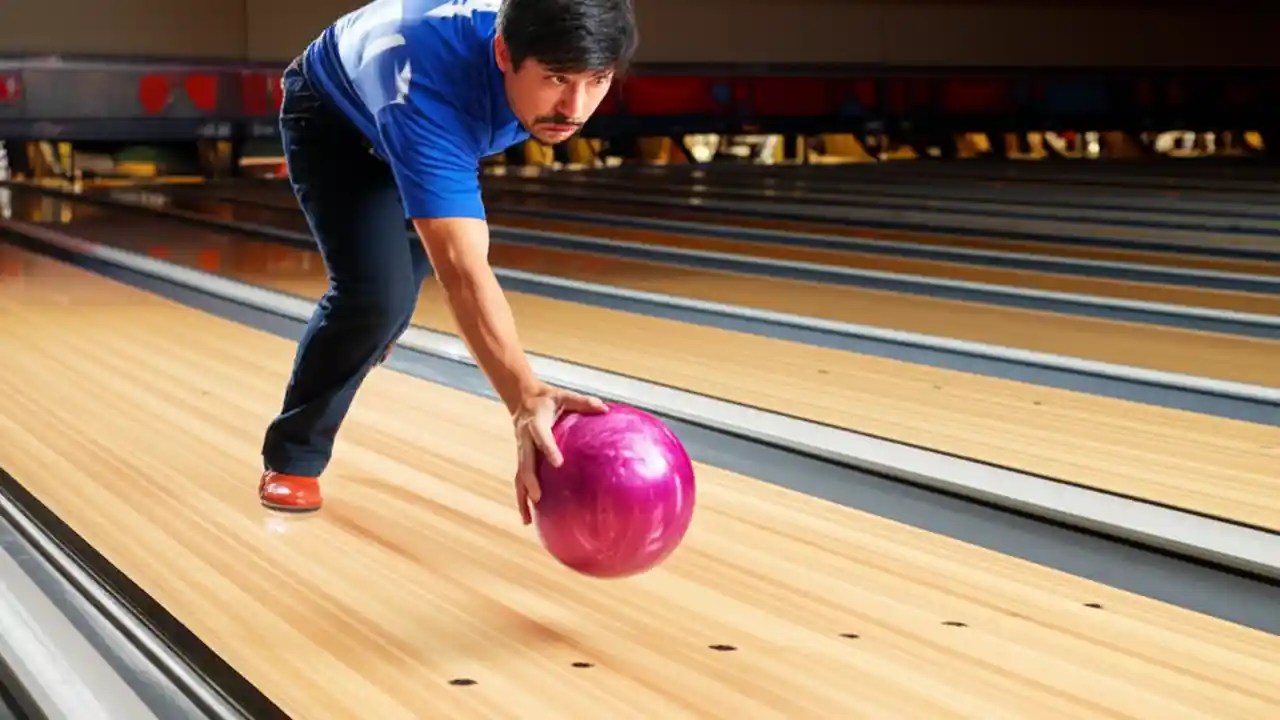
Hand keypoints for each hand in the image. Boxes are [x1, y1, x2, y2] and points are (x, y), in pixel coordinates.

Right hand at [512, 385, 607, 524]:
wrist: (523, 398)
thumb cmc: (549, 399)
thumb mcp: (565, 396)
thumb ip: (583, 403)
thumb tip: (606, 409)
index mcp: (535, 423)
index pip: (541, 437)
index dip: (548, 449)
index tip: (558, 463)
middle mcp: (525, 439)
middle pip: (524, 463)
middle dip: (530, 481)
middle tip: (538, 498)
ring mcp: (521, 451)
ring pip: (519, 477)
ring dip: (522, 497)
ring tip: (527, 519)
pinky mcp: (522, 459)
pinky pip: (520, 480)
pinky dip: (522, 499)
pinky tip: (527, 518)